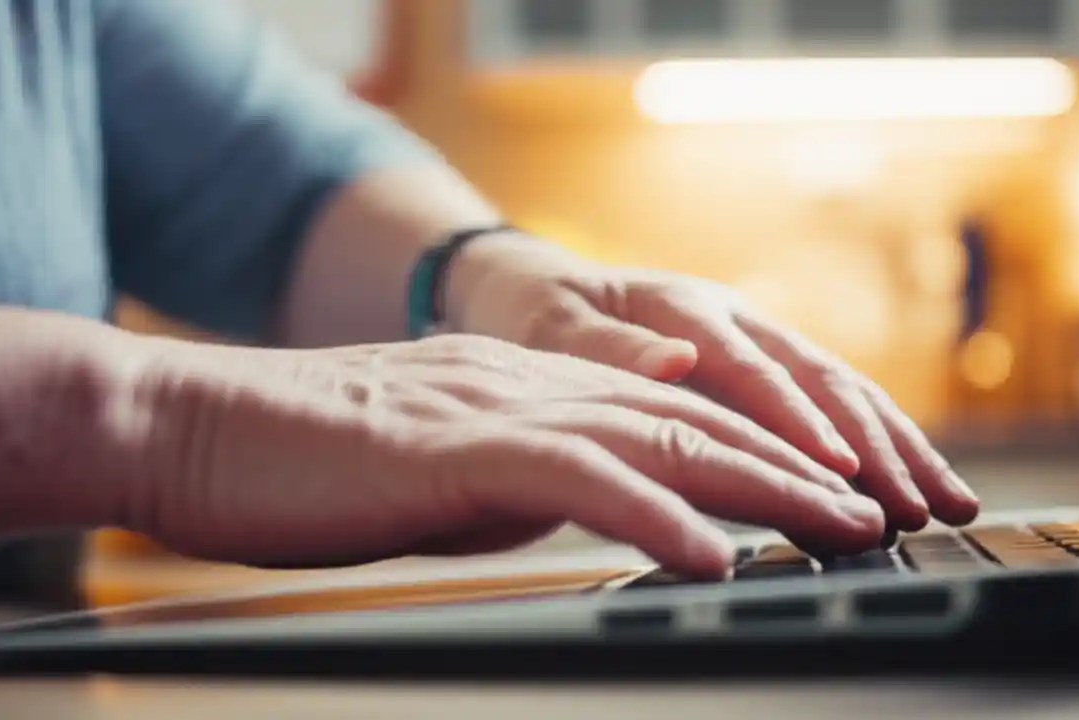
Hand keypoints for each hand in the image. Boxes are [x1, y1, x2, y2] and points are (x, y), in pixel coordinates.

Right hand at [126, 334, 884, 577]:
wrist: (199, 428)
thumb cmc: (314, 464)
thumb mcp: (449, 470)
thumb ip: (530, 477)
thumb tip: (603, 505)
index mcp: (534, 389)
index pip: (676, 417)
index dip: (766, 456)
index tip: (835, 499)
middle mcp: (533, 384)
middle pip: (693, 420)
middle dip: (798, 467)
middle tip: (880, 509)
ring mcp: (497, 409)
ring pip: (659, 437)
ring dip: (761, 485)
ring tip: (840, 526)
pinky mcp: (453, 448)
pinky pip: (574, 478)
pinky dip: (653, 513)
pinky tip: (709, 549)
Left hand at [445, 235, 979, 530]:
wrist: (536, 287)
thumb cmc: (537, 314)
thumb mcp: (550, 326)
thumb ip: (606, 346)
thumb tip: (674, 362)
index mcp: (685, 309)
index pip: (751, 370)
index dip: (796, 421)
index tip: (835, 470)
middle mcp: (735, 320)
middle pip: (822, 381)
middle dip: (878, 447)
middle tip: (921, 508)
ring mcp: (756, 341)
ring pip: (844, 394)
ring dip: (899, 449)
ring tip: (950, 506)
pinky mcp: (763, 367)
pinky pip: (831, 406)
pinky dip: (877, 446)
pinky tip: (912, 486)